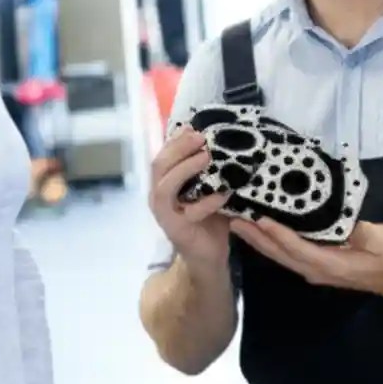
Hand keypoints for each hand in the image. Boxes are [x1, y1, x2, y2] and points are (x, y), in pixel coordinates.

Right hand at [148, 126, 232, 268]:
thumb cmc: (209, 220)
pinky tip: (224, 193)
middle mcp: (159, 196)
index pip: (163, 155)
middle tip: (200, 137)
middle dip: (178, 147)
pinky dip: (208, 201)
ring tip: (205, 156)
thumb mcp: (207, 189)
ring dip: (185, 168)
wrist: (208, 257)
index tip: (193, 126)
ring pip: (165, 186)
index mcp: (164, 183)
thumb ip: (207, 170)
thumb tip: (215, 141)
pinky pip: (190, 211)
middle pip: (159, 165)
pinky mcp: (177, 230)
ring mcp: (165, 214)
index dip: (175, 139)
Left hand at [231, 217, 382, 298]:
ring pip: (281, 256)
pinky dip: (272, 244)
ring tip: (239, 225)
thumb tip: (342, 219)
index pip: (298, 248)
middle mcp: (316, 270)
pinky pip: (288, 255)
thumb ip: (358, 231)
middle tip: (234, 220)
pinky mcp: (316, 265)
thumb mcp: (376, 238)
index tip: (260, 220)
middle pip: (280, 254)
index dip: (278, 234)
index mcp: (330, 264)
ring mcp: (314, 270)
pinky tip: (261, 233)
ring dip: (260, 242)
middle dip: (256, 238)